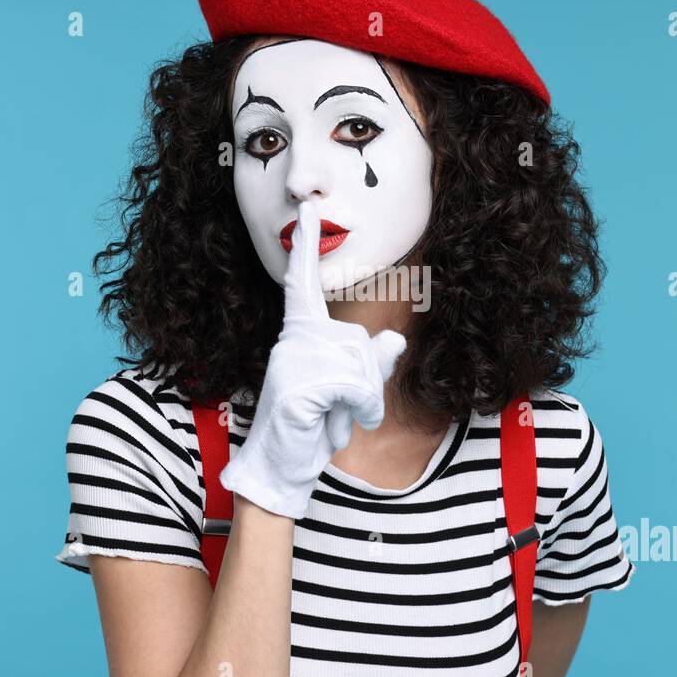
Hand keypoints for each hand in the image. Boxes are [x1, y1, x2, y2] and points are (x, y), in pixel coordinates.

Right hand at [218, 200, 406, 518]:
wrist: (282, 467)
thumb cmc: (312, 427)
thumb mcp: (349, 394)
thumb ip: (372, 366)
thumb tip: (395, 341)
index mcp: (300, 335)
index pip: (304, 286)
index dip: (307, 249)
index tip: (309, 209)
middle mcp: (292, 341)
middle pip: (360, 345)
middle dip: (367, 385)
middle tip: (344, 411)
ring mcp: (291, 363)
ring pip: (359, 368)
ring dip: (362, 404)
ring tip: (335, 420)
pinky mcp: (296, 388)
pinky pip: (352, 388)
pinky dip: (357, 412)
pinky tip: (333, 426)